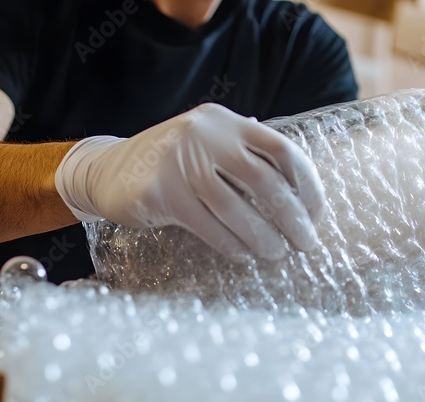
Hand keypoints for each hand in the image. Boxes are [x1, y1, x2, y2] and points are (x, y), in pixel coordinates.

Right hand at [55, 103, 326, 259]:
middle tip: (305, 242)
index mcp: (226, 122)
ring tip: (275, 254)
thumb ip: (246, 156)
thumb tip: (300, 190)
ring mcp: (179, 161)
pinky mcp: (159, 191)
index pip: (281, 149)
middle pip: (263, 180)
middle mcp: (205, 135)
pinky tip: (243, 255)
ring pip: (234, 207)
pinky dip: (230, 244)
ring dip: (261, 236)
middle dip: (291, 216)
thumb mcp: (208, 146)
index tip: (317, 213)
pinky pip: (206, 224)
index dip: (307, 183)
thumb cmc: (170, 165)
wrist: (107, 171)